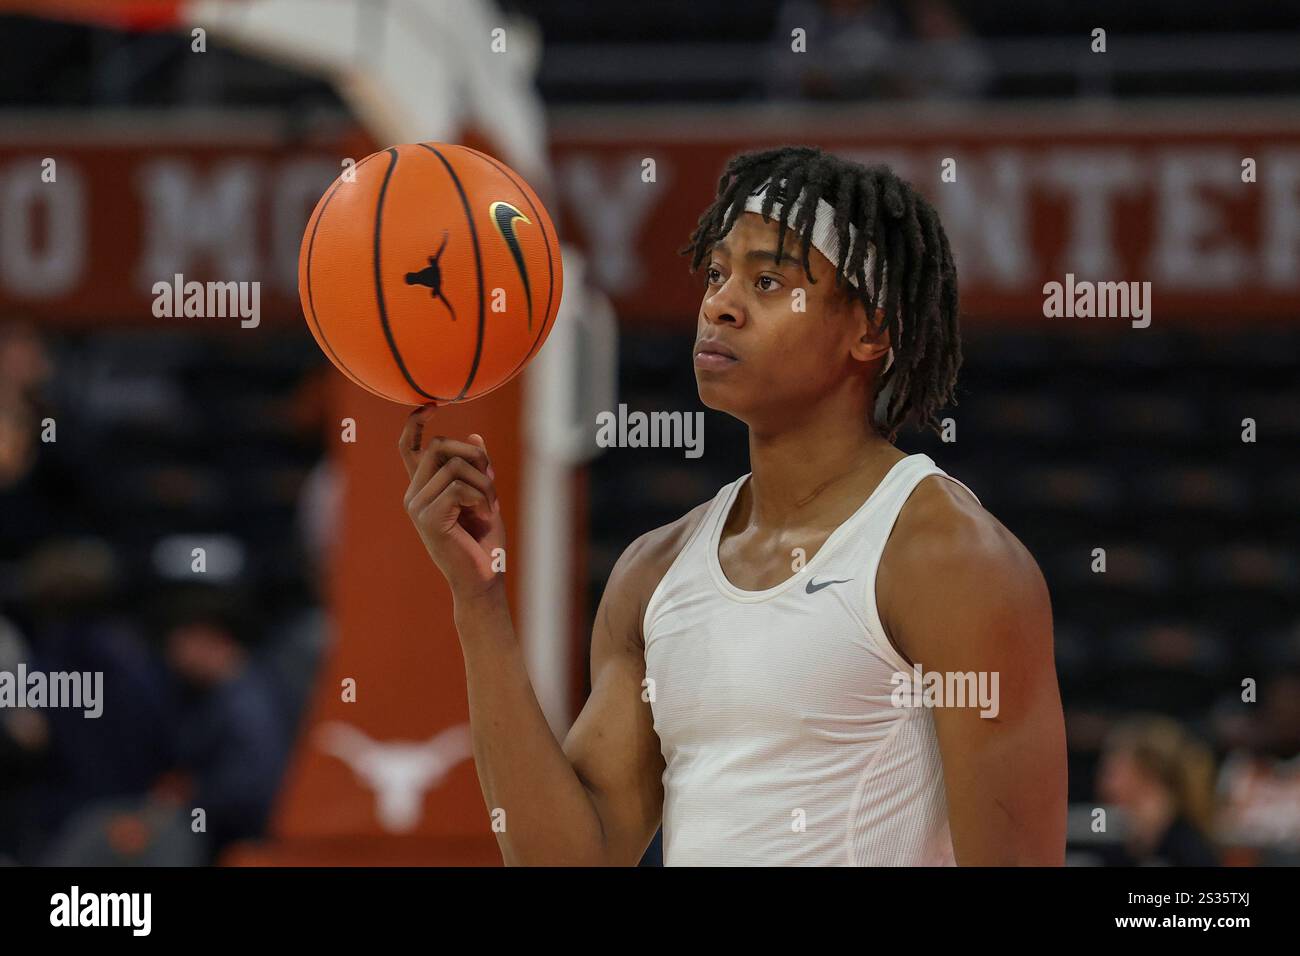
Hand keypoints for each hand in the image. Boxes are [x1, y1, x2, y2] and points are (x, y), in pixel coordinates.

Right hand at [398, 405, 505, 603]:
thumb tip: (476, 437)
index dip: (416, 424)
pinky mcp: (428, 518)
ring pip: (455, 466)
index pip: (409, 448)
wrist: (483, 579)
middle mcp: (414, 494)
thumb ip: (478, 469)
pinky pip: (459, 487)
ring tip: (489, 506)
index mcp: (424, 488)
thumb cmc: (484, 542)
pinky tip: (485, 515)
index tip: (430, 406)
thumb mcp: (485, 496)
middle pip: (440, 447)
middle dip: (474, 456)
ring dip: (484, 483)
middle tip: (490, 482)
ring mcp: (417, 507)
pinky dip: (481, 497)